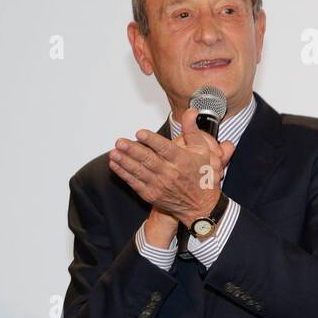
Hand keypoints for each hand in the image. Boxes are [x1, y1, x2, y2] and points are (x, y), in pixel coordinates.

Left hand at [109, 108, 235, 227]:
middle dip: (132, 151)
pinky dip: (123, 174)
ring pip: (139, 172)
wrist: (200, 205)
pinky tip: (115, 165)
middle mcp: (170, 173)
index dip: (152, 140)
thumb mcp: (203, 150)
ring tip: (114, 152)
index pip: (165, 149)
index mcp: (182, 161)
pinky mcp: (151, 194)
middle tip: (120, 142)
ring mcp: (159, 185)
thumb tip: (191, 111)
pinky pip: (134, 183)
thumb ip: (193, 129)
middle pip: (149, 160)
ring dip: (125, 162)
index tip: (140, 133)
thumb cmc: (201, 175)